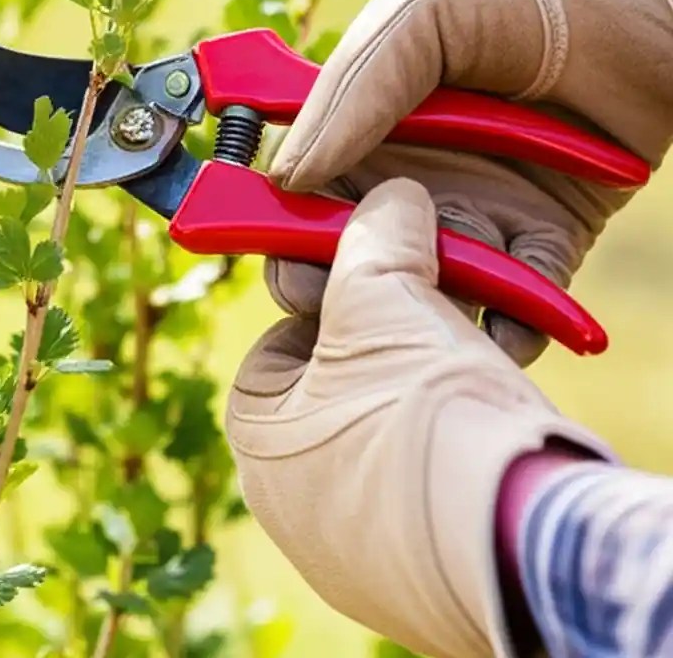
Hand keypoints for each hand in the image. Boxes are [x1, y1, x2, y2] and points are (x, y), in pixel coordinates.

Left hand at [225, 178, 617, 657]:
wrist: (511, 536)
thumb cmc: (421, 414)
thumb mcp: (383, 298)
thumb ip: (375, 237)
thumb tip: (389, 198)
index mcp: (256, 440)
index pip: (284, 339)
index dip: (336, 295)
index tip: (383, 278)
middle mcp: (290, 502)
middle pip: (340, 386)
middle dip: (389, 344)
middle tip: (438, 317)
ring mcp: (349, 544)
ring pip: (387, 434)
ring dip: (430, 391)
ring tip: (472, 367)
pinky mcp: (415, 569)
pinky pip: (429, 482)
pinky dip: (457, 445)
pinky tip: (490, 423)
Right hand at [266, 0, 672, 365]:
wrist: (651, 8)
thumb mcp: (419, 13)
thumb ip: (351, 87)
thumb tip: (288, 176)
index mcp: (362, 132)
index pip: (300, 198)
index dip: (283, 233)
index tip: (285, 261)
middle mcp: (409, 182)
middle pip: (353, 261)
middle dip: (346, 297)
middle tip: (354, 312)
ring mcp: (474, 217)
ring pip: (429, 295)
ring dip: (425, 324)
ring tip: (432, 335)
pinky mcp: (542, 246)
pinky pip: (518, 307)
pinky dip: (509, 333)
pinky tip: (501, 338)